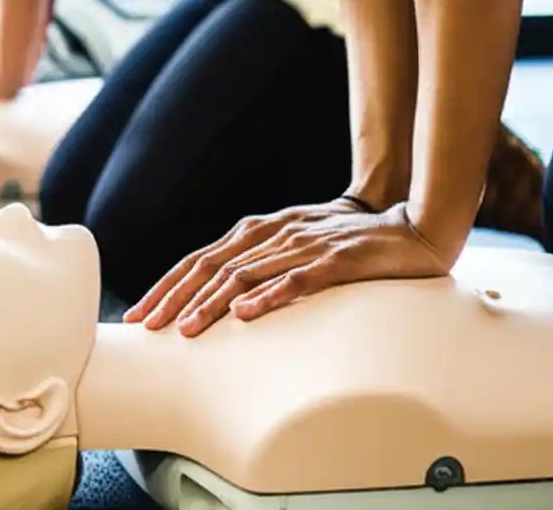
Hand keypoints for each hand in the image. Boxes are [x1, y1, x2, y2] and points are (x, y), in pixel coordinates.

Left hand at [126, 201, 447, 336]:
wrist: (412, 223)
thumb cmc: (348, 241)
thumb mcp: (294, 249)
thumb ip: (260, 266)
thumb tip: (220, 300)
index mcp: (258, 231)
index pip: (200, 259)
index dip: (167, 285)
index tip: (140, 314)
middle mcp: (274, 234)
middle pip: (213, 266)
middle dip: (176, 297)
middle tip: (149, 326)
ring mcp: (303, 244)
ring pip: (247, 274)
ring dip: (212, 302)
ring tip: (187, 329)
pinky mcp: (336, 260)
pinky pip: (297, 279)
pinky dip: (270, 295)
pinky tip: (247, 314)